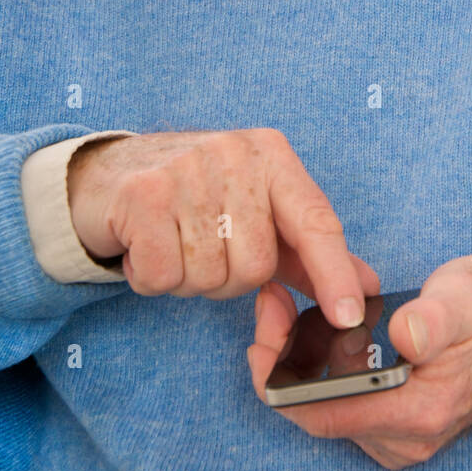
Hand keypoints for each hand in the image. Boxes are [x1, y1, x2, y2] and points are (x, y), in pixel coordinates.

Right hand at [67, 129, 378, 325]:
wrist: (108, 173)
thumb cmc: (195, 198)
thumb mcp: (256, 210)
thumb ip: (309, 250)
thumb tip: (364, 285)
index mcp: (272, 156)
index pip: (316, 220)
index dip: (334, 273)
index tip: (347, 316)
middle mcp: (234, 154)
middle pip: (257, 266)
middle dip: (229, 277)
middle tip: (203, 248)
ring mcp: (187, 170)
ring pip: (210, 277)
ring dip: (188, 278)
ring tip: (173, 243)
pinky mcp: (142, 195)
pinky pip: (164, 278)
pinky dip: (151, 278)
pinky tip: (145, 246)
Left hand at [247, 254, 471, 469]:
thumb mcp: (464, 299)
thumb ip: (433, 320)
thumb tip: (405, 334)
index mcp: (418, 412)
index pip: (324, 415)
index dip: (281, 379)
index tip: (264, 330)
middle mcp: (405, 437)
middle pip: (317, 415)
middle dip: (283, 363)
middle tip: (273, 306)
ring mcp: (400, 434)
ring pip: (326, 411)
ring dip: (299, 366)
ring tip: (287, 309)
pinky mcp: (396, 422)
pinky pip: (342, 406)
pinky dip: (320, 372)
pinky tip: (315, 331)